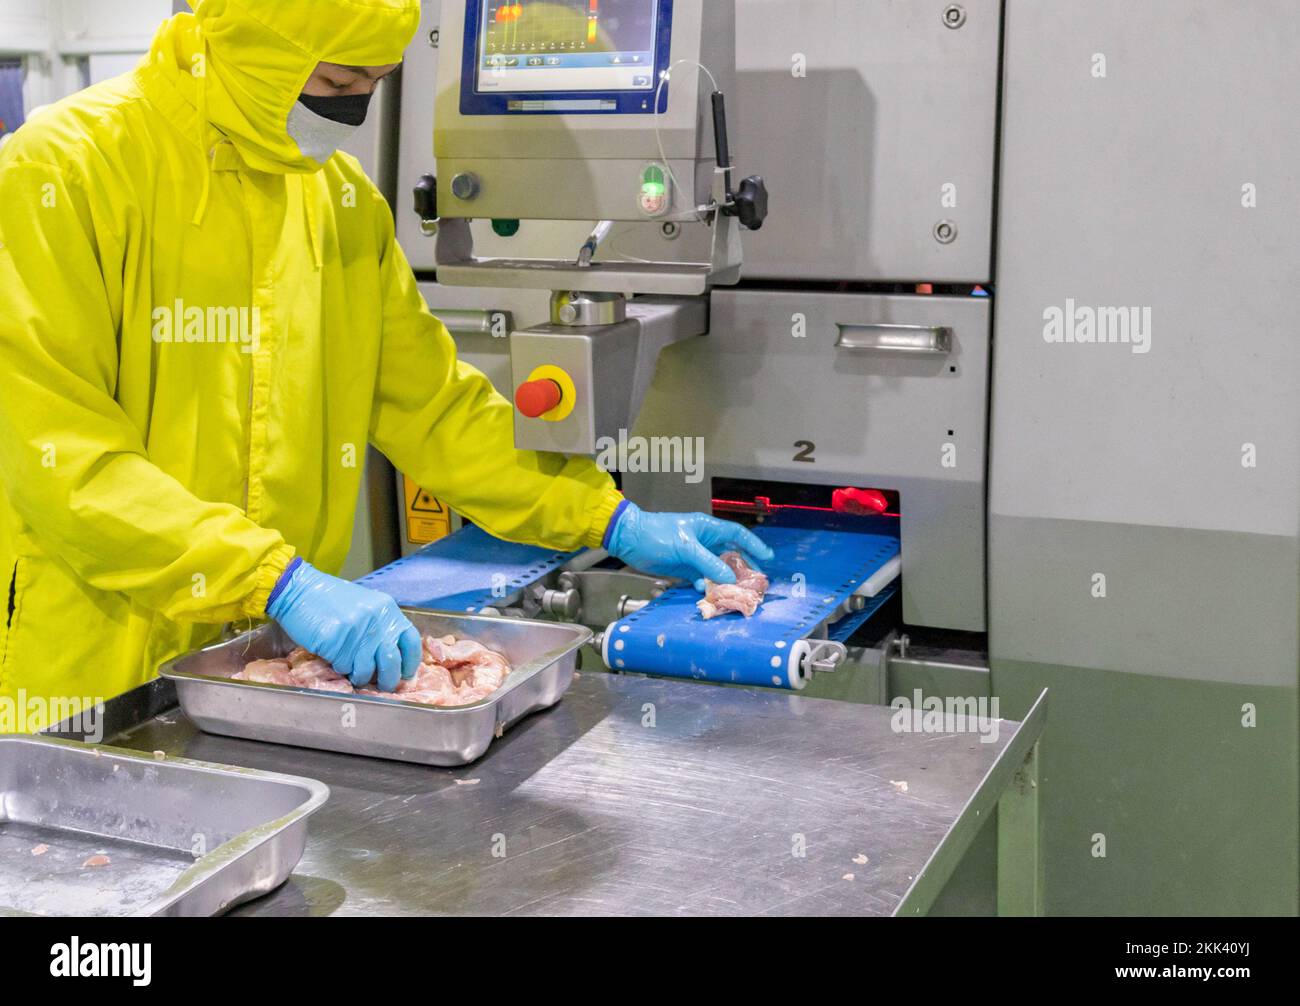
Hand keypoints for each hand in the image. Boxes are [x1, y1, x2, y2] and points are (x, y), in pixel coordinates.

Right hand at [266, 560, 421, 691]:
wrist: (298, 589)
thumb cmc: (330, 600)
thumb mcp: (366, 606)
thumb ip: (381, 626)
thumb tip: (393, 658)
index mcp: (387, 609)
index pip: (411, 641)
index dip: (410, 662)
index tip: (406, 673)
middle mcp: (375, 620)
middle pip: (391, 662)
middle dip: (387, 679)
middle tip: (380, 684)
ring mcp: (356, 630)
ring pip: (366, 670)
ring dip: (359, 675)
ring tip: (351, 668)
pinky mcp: (335, 640)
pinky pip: (343, 666)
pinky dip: (339, 667)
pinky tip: (334, 657)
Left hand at [605, 502, 773, 590]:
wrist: (629, 540)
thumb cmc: (656, 535)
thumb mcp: (685, 547)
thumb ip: (708, 563)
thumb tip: (729, 579)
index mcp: (707, 528)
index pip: (737, 534)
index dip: (754, 544)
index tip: (768, 557)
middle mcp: (703, 541)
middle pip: (730, 554)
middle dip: (743, 568)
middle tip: (756, 581)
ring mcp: (694, 556)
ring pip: (716, 570)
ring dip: (724, 581)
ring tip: (735, 593)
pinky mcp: (683, 569)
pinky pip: (701, 579)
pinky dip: (706, 586)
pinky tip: (708, 593)